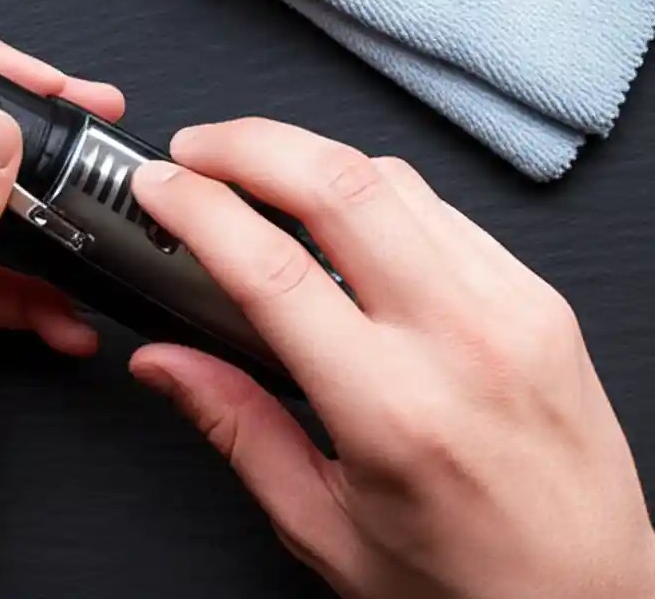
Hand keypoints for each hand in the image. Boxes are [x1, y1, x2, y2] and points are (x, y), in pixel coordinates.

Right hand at [129, 118, 654, 598]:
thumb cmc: (469, 583)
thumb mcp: (321, 523)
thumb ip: (234, 426)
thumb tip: (164, 363)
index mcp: (392, 409)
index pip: (275, 269)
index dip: (201, 210)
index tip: (159, 189)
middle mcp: (462, 341)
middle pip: (342, 185)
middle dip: (251, 144)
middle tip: (196, 151)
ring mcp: (512, 308)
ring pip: (395, 181)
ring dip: (311, 156)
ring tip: (255, 175)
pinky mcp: (539, 298)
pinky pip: (443, 210)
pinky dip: (373, 192)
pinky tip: (336, 214)